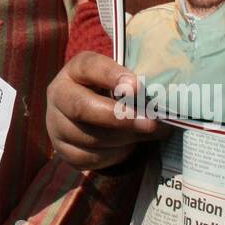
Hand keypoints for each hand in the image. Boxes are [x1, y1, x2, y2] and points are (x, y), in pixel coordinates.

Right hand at [45, 51, 170, 170]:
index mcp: (75, 70)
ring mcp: (57, 125)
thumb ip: (135, 87)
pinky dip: (115, 153)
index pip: (90, 67)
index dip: (113, 76)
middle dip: (119, 117)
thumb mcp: (120, 82)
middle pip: (82, 107)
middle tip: (150, 123)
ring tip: (147, 132)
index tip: (137, 86)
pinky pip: (92, 157)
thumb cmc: (111, 93)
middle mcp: (59, 95)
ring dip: (125, 138)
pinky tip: (128, 145)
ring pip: (91, 138)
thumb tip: (166, 101)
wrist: (89, 118)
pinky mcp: (63, 151)